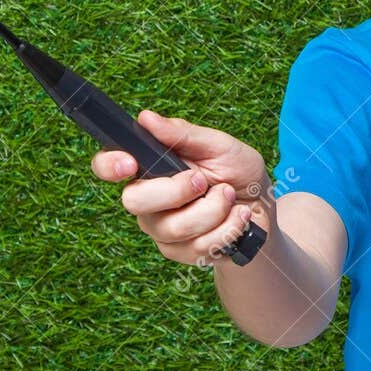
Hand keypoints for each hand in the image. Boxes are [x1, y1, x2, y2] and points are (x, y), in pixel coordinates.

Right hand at [90, 109, 272, 266]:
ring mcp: (160, 228)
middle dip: (175, 191)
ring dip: (212, 210)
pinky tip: (238, 217)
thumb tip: (146, 118)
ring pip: (171, 228)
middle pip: (134, 201)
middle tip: (203, 181)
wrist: (263, 210)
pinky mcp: (179, 252)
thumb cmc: (237, 172)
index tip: (130, 164)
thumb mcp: (218, 145)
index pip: (108, 165)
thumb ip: (183, 134)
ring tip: (229, 196)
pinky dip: (226, 229)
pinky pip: (195, 247)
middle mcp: (147, 199)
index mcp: (149, 166)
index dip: (109, 165)